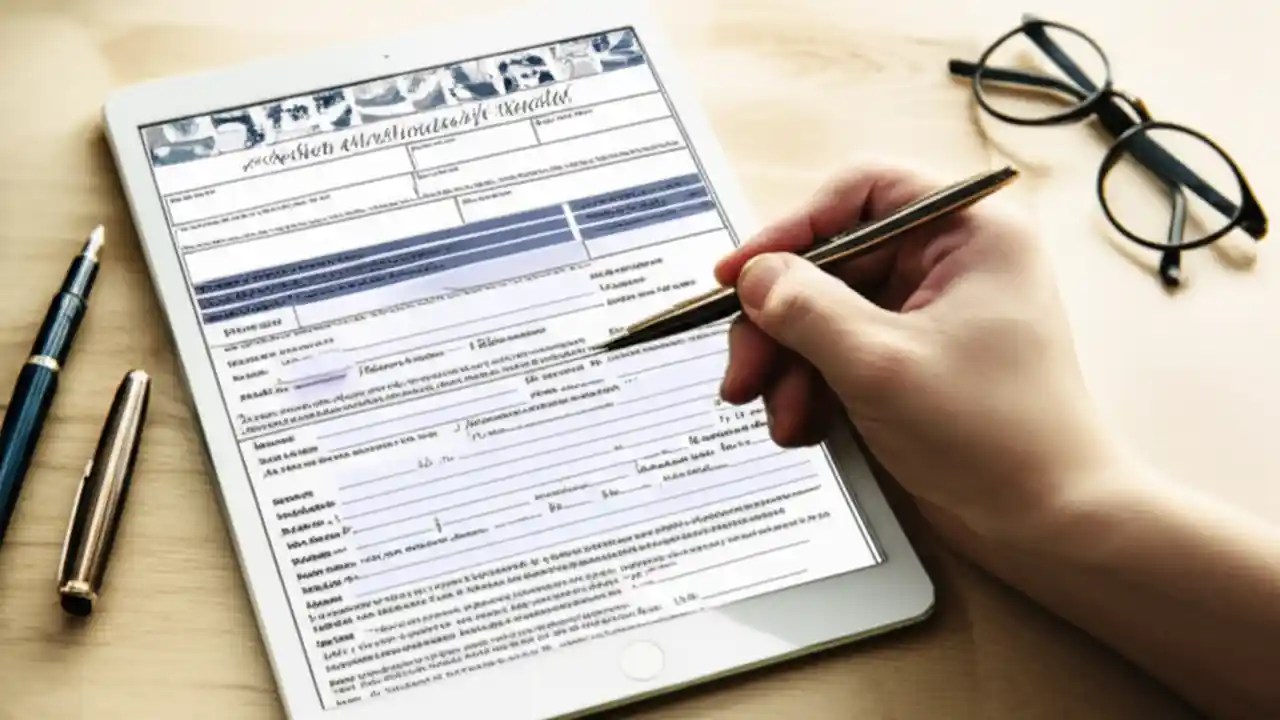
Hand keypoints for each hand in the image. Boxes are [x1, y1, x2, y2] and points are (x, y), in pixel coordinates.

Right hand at [716, 164, 1122, 538]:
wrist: (1048, 524)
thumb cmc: (996, 437)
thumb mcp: (881, 364)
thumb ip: (807, 309)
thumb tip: (753, 276)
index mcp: (968, 234)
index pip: (861, 192)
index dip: (793, 228)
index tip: (739, 274)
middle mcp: (950, 264)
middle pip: (832, 263)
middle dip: (780, 323)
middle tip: (742, 372)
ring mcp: (930, 315)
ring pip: (828, 313)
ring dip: (790, 365)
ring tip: (779, 418)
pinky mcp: (914, 362)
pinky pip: (842, 353)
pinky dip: (814, 387)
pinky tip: (803, 428)